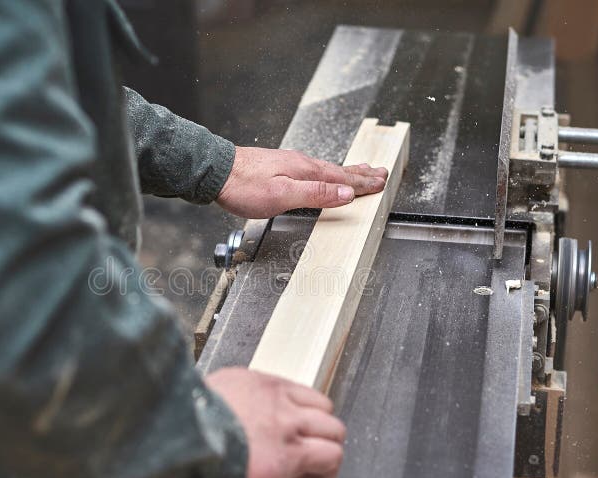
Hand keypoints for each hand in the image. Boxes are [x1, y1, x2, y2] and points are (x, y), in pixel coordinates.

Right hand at [204, 367, 345, 477]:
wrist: (188, 438)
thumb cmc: (190, 421)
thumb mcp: (210, 395)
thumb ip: (229, 401)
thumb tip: (226, 414)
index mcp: (258, 383)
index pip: (300, 392)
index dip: (301, 413)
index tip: (290, 429)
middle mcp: (280, 401)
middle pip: (324, 407)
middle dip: (319, 429)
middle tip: (306, 447)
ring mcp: (290, 426)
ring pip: (334, 430)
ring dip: (327, 448)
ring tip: (312, 465)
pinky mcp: (292, 454)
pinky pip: (330, 456)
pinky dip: (326, 469)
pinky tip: (310, 477)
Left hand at [216, 146, 388, 217]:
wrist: (215, 172)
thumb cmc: (244, 186)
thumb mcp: (282, 194)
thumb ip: (315, 193)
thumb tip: (346, 192)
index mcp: (306, 170)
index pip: (342, 178)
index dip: (363, 182)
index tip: (382, 182)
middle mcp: (301, 164)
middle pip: (338, 170)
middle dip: (361, 173)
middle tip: (381, 172)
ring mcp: (290, 164)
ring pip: (327, 168)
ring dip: (347, 172)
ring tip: (361, 171)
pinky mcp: (278, 168)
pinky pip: (313, 170)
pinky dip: (328, 172)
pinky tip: (323, 174)